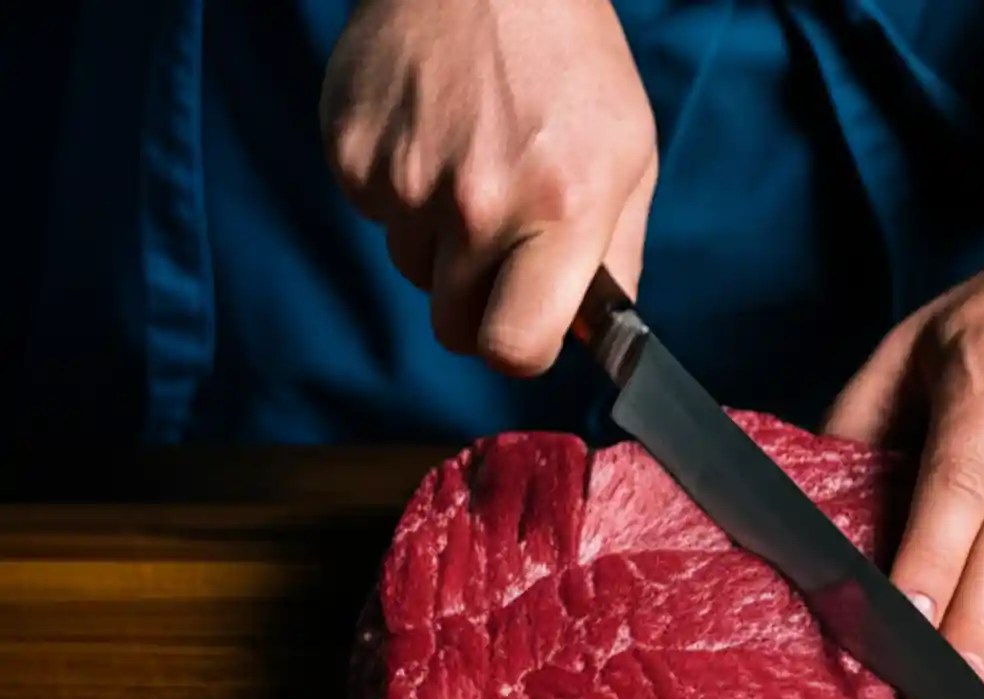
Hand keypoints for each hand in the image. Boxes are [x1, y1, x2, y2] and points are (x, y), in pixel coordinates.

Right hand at [320, 0, 657, 374]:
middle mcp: (479, 202)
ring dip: (438, 239)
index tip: (525, 327)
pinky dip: (399, 190)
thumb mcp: (629, 153)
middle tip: (498, 244)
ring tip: (469, 161)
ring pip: (412, 270)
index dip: (519, 349)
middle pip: (454, 328)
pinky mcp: (351, 153)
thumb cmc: (569, 60)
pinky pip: (374, 215)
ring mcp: (405, 178)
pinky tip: (431, 133)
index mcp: (563, 206)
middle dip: (478, 305)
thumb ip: (618, 255)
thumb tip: (596, 332)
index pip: (514, 348)